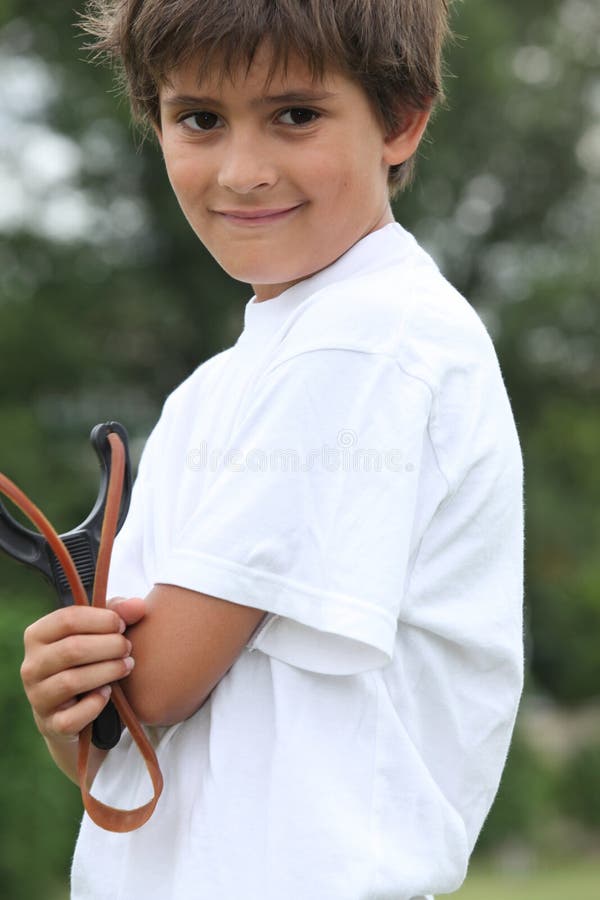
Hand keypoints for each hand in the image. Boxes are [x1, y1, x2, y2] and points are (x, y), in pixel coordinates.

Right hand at [20, 599, 144, 744]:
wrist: (75, 710)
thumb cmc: (88, 659)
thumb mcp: (99, 631)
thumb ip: (118, 613)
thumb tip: (139, 606)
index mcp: (37, 635)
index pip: (67, 619)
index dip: (102, 619)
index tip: (122, 625)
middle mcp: (31, 666)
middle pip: (72, 649)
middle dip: (109, 646)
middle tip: (128, 648)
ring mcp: (38, 697)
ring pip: (72, 681)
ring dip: (108, 671)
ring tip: (127, 666)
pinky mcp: (51, 724)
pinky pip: (73, 716)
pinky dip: (95, 704)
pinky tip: (108, 693)